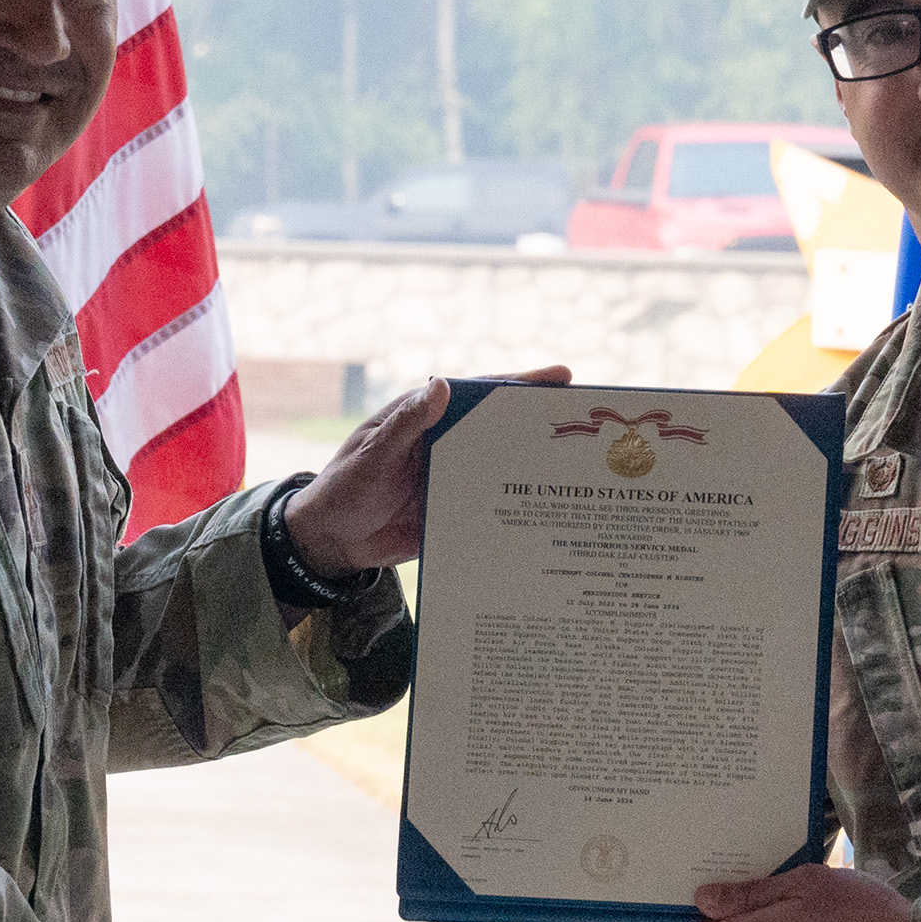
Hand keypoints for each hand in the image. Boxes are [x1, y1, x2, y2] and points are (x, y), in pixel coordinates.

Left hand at [284, 365, 571, 576]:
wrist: (329, 545)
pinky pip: (493, 507)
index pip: (479, 394)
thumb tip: (442, 384)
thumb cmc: (343, 490)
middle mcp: (447, 444)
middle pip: (502, 429)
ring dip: (538, 468)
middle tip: (591, 425)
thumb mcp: (373, 456)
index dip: (521, 384)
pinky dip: (521, 510)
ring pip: (504, 467)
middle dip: (543, 425)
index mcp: (427, 418)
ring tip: (585, 470)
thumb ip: (406, 424)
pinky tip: (553, 515)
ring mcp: (454, 478)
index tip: (561, 376)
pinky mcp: (456, 512)